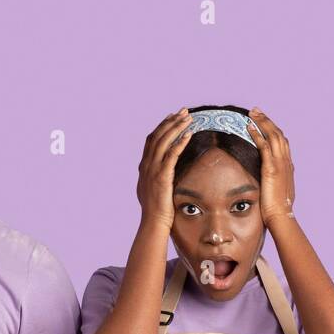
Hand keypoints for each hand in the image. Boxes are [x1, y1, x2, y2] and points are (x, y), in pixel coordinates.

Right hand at [137, 108, 192, 230]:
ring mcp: (153, 170)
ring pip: (164, 141)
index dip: (162, 126)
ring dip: (177, 127)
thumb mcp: (151, 190)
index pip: (152, 140)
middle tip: (184, 111)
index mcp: (144, 167)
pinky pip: (172, 154)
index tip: (173, 116)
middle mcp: (146, 165)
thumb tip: (158, 174)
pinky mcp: (162, 176)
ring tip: (189, 118)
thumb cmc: (156, 210)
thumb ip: (154, 178)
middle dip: (171, 121)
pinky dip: (180, 142)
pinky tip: (189, 134)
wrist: (153, 222)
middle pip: (158, 136)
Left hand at [247, 108, 294, 225]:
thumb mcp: (280, 191)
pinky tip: (249, 127)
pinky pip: (264, 146)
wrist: (281, 216)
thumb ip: (278, 182)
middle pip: (278, 134)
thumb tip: (274, 181)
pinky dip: (258, 134)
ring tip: (252, 113)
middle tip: (256, 111)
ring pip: (273, 136)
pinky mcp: (271, 168)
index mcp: (288, 166)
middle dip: (267, 121)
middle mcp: (286, 162)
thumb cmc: (279, 209)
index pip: (282, 143)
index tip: (264, 122)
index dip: (273, 130)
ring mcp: (280, 164)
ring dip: (262, 122)